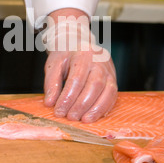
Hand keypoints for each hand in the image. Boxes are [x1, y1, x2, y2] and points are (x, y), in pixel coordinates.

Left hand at [42, 8, 117, 122]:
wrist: (78, 42)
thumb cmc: (65, 54)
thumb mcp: (53, 64)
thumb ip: (51, 83)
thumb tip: (50, 103)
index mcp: (83, 54)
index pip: (76, 79)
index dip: (68, 98)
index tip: (59, 111)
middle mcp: (99, 61)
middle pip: (95, 85)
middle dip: (82, 104)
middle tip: (71, 117)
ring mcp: (109, 69)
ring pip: (108, 91)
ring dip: (96, 109)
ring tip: (84, 120)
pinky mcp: (113, 78)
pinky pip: (113, 95)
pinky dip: (104, 107)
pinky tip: (94, 116)